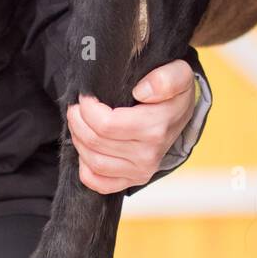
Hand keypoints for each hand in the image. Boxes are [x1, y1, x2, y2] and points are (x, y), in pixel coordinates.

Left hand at [66, 59, 195, 193]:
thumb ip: (166, 79)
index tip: (86, 96)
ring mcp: (141, 172)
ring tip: (79, 123)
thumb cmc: (173, 93)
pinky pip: (99, 183)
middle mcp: (148, 155)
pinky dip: (85, 168)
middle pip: (95, 142)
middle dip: (78, 121)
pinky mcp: (133, 181)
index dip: (88, 109)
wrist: (179, 113)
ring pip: (93, 162)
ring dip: (79, 140)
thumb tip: (142, 92)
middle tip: (77, 107)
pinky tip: (87, 149)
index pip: (106, 125)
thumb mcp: (178, 74)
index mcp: (155, 129)